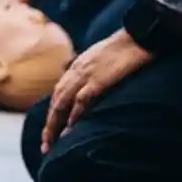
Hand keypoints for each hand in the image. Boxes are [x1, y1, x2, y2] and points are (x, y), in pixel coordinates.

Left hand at [42, 29, 152, 152]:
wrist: (136, 35)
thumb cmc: (121, 48)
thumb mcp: (98, 60)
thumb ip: (88, 71)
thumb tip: (86, 86)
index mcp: (74, 69)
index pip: (57, 95)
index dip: (51, 115)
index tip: (48, 133)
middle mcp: (74, 72)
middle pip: (55, 102)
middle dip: (49, 125)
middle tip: (45, 146)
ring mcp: (85, 75)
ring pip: (63, 102)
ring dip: (55, 124)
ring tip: (53, 142)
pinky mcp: (99, 79)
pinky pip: (83, 98)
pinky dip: (75, 113)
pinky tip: (71, 126)